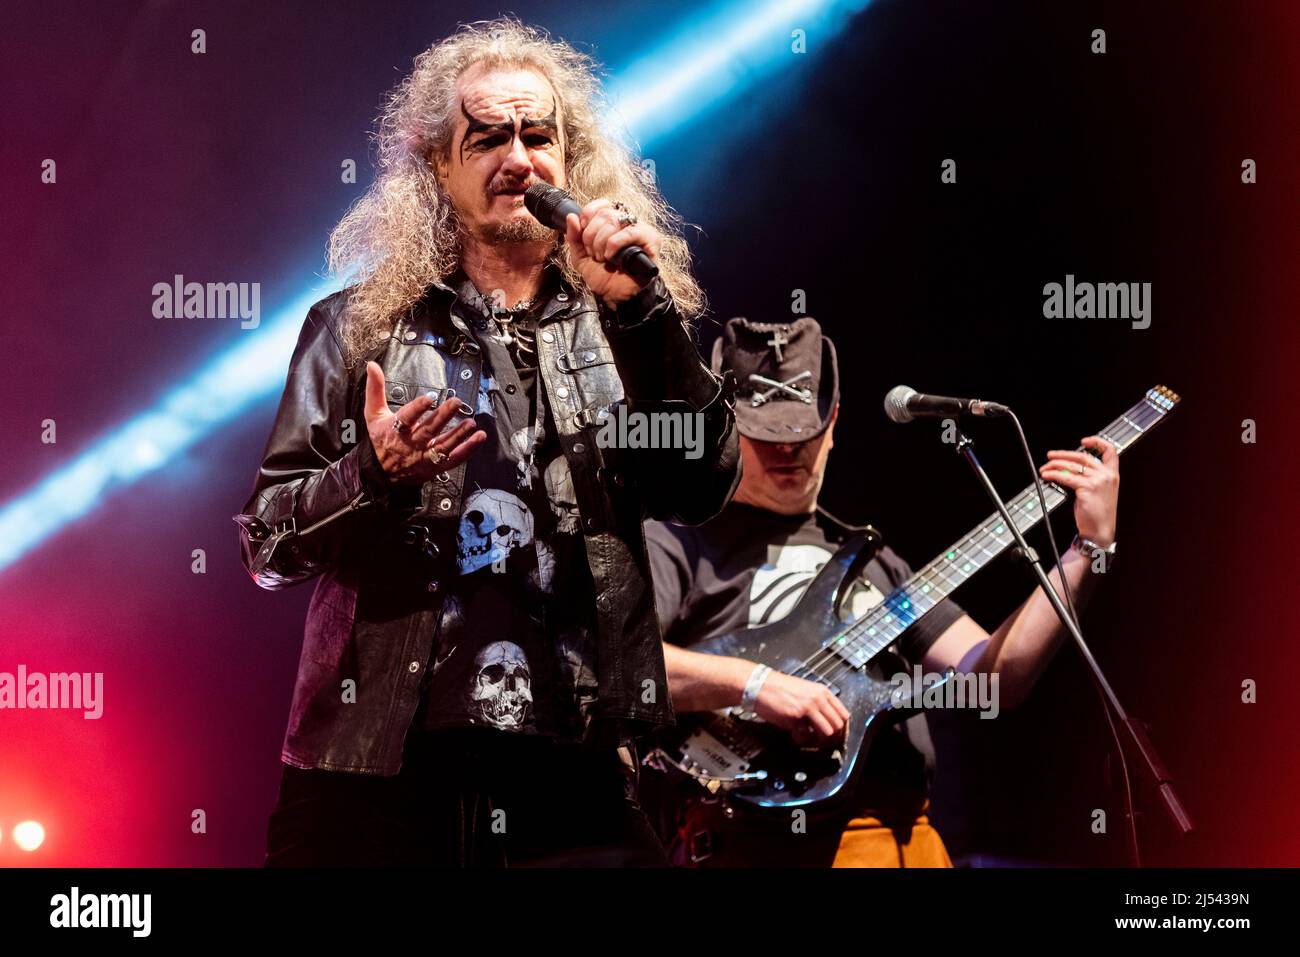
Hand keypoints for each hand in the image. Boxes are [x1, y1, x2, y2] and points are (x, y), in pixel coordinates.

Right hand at [363, 361, 485, 483]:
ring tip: (470, 422)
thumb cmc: (381, 440)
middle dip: (443, 416)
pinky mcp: (435, 466)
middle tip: (456, 403)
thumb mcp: (373, 415)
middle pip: (428, 430)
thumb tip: (372, 366)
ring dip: (458, 434)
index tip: (428, 398)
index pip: (406, 418)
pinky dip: (468, 449)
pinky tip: (479, 437)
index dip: (417, 408)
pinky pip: (454, 458)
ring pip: (443, 446)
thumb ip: (375, 389)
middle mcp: (411, 444)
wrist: (381, 473)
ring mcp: (424, 457)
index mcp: (395, 431)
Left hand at [563, 198, 661, 307]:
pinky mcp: (650, 241)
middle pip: (605, 213)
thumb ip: (574, 237)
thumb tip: (571, 217)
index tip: (584, 234)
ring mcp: (640, 230)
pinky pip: (630, 232)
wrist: (615, 297)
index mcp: (613, 223)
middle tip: (594, 253)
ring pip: (615, 220)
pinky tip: (612, 256)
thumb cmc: (604, 278)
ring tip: (603, 257)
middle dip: (592, 235)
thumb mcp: (581, 257)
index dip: (588, 216)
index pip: (602, 204)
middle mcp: (628, 223)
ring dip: (602, 241)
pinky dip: (615, 244)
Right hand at [753, 670, 849, 747]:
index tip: (835, 735)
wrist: (759, 684)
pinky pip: (807, 735)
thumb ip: (816, 702)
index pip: (843, 713)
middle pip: (838, 725)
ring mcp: (808, 707)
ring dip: (819, 740)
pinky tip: (795, 736)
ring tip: (809, 740)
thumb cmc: (777, 687)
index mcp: (821, 691)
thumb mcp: (803, 689)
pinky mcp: (796, 717)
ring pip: (827, 732)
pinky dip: (802, 740)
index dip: (841, 728)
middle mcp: (818, 698)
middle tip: (822, 741)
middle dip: (831, 737)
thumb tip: (824, 719)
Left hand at [1039, 435, 1119, 546]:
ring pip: (1072, 466)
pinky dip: (1053, 475)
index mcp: (1112, 475)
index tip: (1084, 441)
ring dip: (1054, 465)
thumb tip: (1066, 470)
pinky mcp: (1087, 488)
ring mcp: (1098, 481)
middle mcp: (1107, 475)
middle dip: (1063, 455)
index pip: (1110, 451)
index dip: (1097, 442)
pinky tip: (1047, 476)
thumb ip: (1087, 478)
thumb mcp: (1096, 491)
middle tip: (1050, 455)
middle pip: (1082, 456)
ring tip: (1044, 468)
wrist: (1100, 531)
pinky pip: (1066, 477)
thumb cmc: (1097, 514)